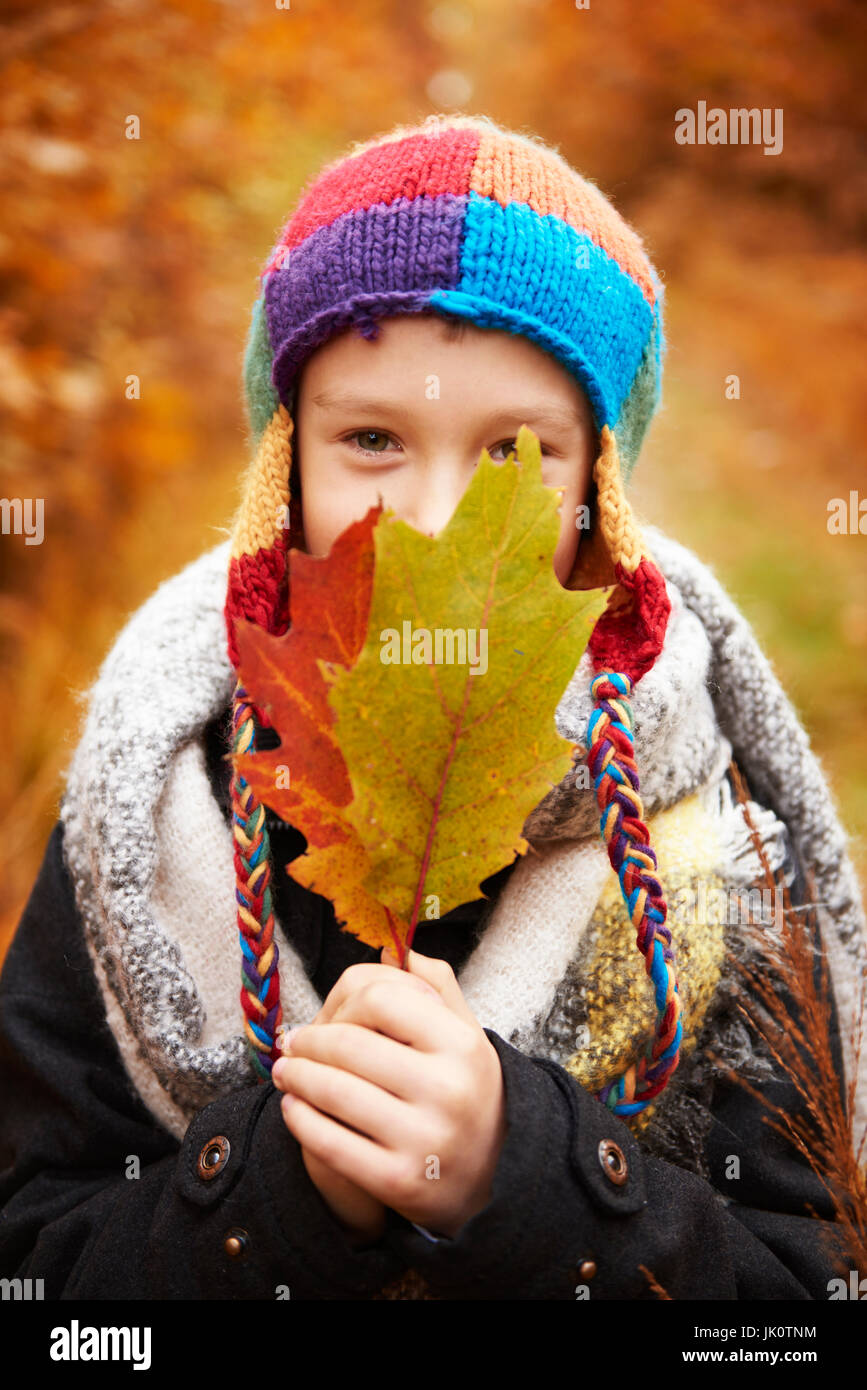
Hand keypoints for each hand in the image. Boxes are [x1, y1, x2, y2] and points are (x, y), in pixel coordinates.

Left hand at [272, 946, 506, 1237]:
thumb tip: (395, 949)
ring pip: (333, 1092)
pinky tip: (294, 1107)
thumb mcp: (467, 1035)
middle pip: (348, 1045)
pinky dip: (300, 1119)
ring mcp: (424, 1139)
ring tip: (284, 1071)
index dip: (342, 1001)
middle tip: (291, 1044)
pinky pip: (330, 1143)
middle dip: (307, 1042)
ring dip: (295, 1077)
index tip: (328, 1013)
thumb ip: (436, 987)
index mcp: (462, 1044)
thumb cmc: (469, 1091)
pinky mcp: (399, 1182)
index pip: (380, 998)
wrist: (496, 1176)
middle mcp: (447, 1090)